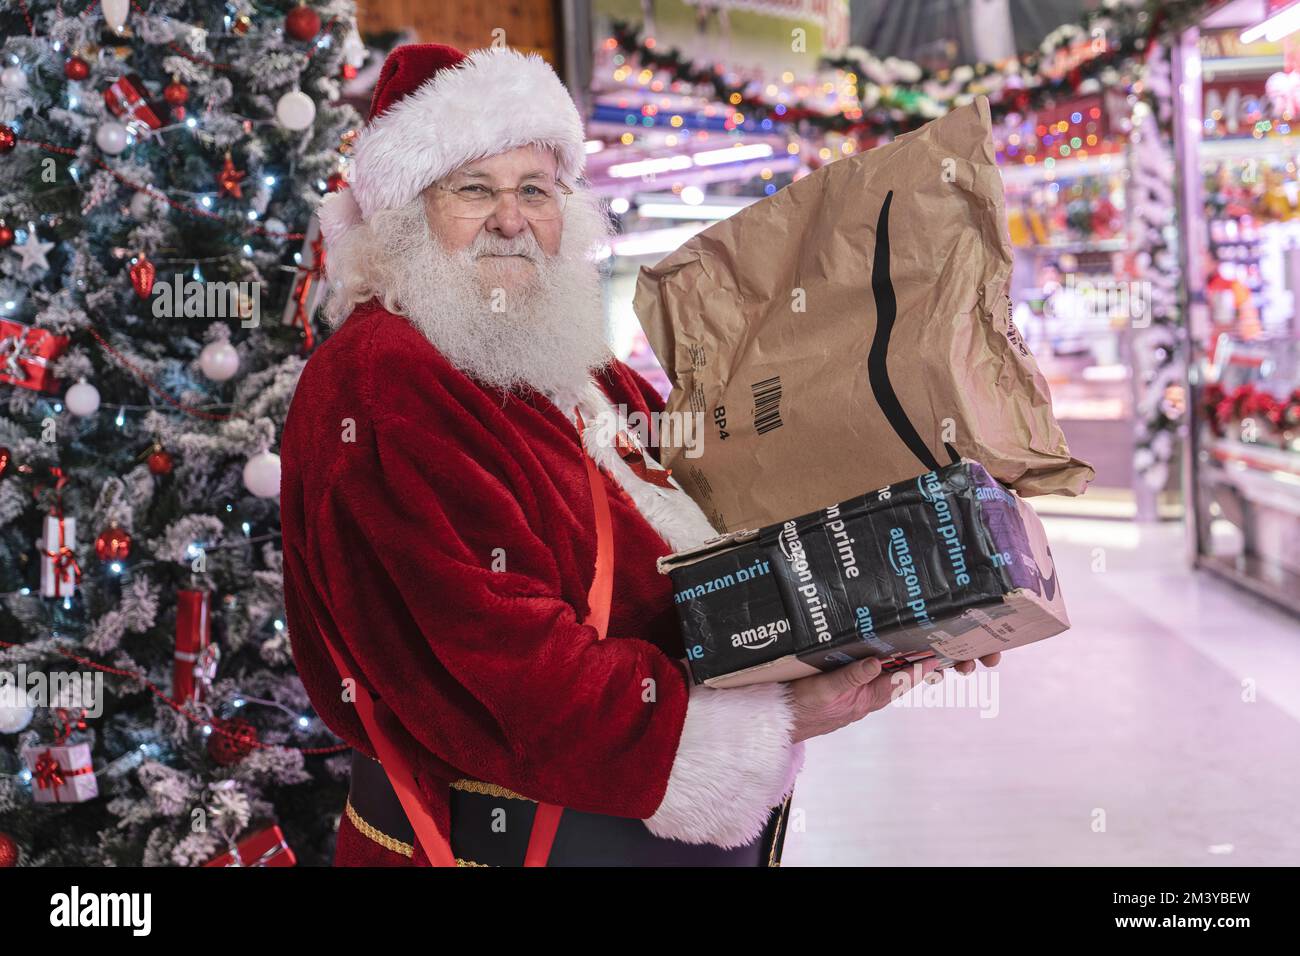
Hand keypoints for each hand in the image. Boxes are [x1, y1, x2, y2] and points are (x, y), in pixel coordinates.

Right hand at [787, 652, 1000, 743]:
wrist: (781, 725)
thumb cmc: (801, 708)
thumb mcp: (824, 689)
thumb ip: (850, 677)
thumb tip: (878, 662)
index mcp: (865, 698)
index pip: (899, 680)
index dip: (918, 668)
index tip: (937, 656)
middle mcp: (864, 700)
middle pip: (896, 681)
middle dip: (914, 668)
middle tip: (933, 651)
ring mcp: (854, 700)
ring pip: (883, 682)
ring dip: (897, 669)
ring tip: (913, 654)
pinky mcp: (843, 697)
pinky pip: (868, 683)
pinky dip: (878, 672)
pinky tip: (877, 663)